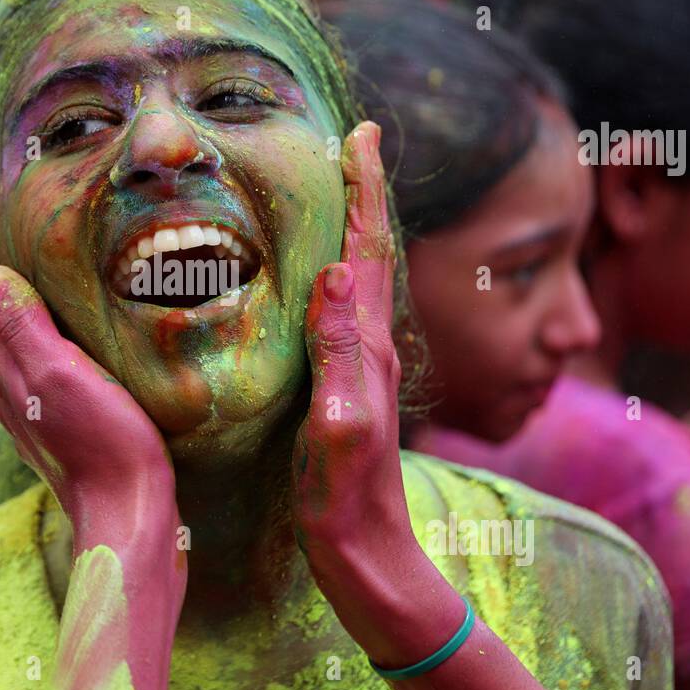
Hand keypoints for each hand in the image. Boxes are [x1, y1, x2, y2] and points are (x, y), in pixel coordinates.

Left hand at [0, 201, 177, 538]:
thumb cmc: (107, 446)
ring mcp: (25, 408)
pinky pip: (17, 361)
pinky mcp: (49, 423)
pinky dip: (12, 329)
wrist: (125, 518)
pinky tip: (32, 334)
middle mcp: (7, 385)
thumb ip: (25, 328)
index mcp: (8, 367)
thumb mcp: (64, 378)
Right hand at [292, 122, 430, 661]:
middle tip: (351, 142)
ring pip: (359, 278)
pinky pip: (343, 311)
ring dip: (350, 228)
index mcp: (368, 346)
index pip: (367, 251)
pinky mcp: (347, 388)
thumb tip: (336, 273)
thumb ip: (340, 355)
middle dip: (363, 193)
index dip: (365, 190)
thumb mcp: (338, 427)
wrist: (368, 555)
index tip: (360, 133)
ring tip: (335, 191)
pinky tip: (317, 279)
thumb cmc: (348, 500)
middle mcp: (371, 347)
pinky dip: (334, 274)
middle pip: (369, 252)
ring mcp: (362, 368)